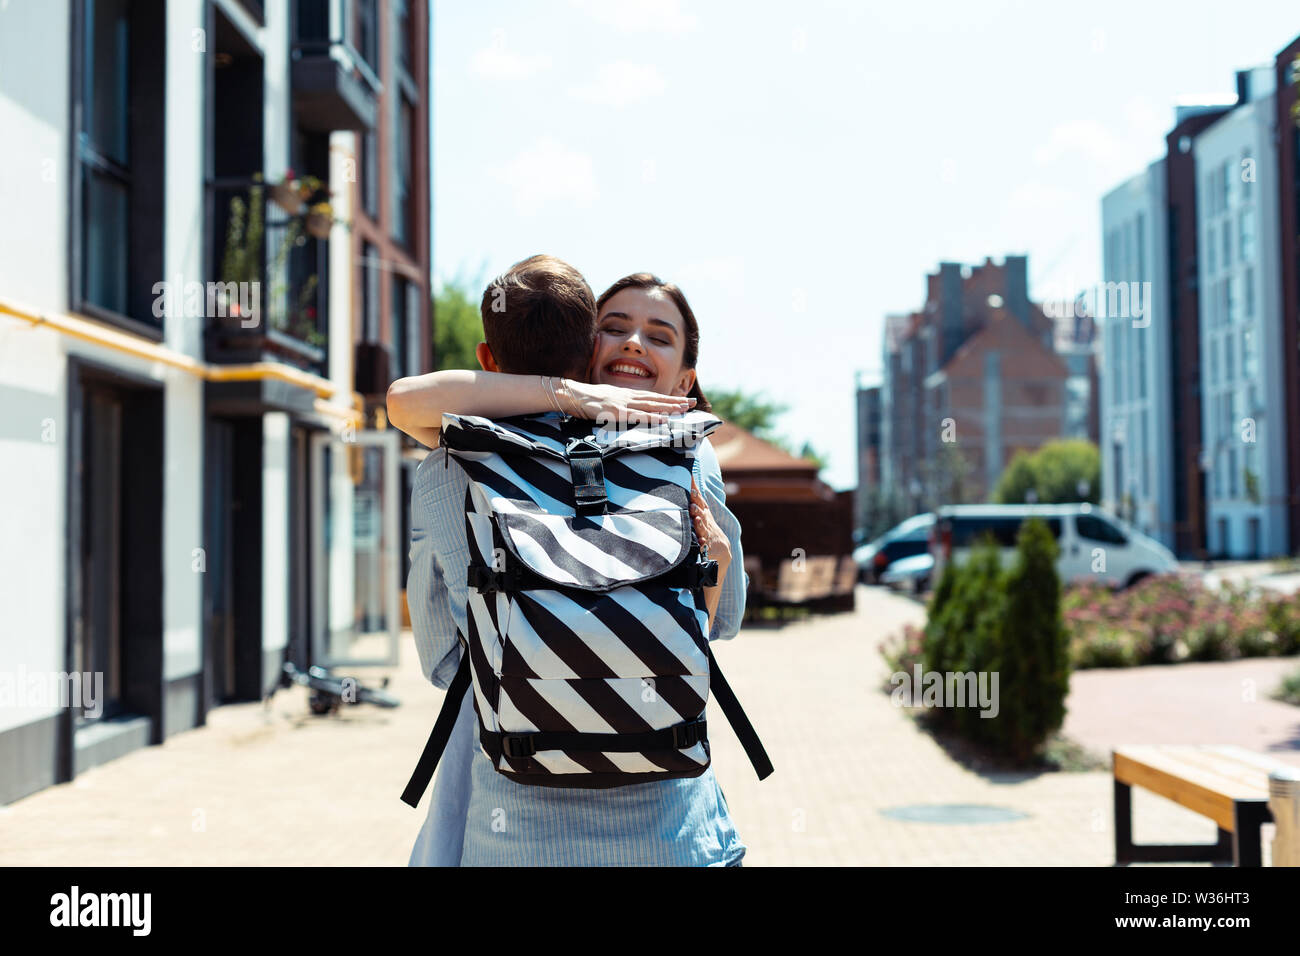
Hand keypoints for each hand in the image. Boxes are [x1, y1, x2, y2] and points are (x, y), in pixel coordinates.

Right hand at [556, 379, 694, 425]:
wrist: (572, 395)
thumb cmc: (588, 400)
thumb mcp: (608, 400)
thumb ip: (621, 405)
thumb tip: (632, 411)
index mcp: (628, 394)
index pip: (653, 397)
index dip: (669, 399)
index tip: (684, 401)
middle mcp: (628, 396)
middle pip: (656, 399)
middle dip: (675, 401)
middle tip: (693, 403)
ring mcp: (623, 403)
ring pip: (650, 406)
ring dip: (668, 407)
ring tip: (683, 409)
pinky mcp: (615, 412)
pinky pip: (636, 416)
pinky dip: (650, 418)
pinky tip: (662, 419)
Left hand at [689, 480, 730, 564]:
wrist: (721, 549)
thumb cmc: (707, 528)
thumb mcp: (701, 514)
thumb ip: (695, 500)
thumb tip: (688, 481)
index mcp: (704, 513)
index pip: (700, 501)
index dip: (696, 493)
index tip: (691, 484)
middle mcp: (706, 522)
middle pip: (702, 513)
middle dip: (697, 507)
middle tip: (692, 500)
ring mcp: (707, 534)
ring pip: (703, 528)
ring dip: (699, 523)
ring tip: (696, 518)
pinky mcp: (707, 547)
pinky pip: (705, 545)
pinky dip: (703, 543)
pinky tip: (700, 541)